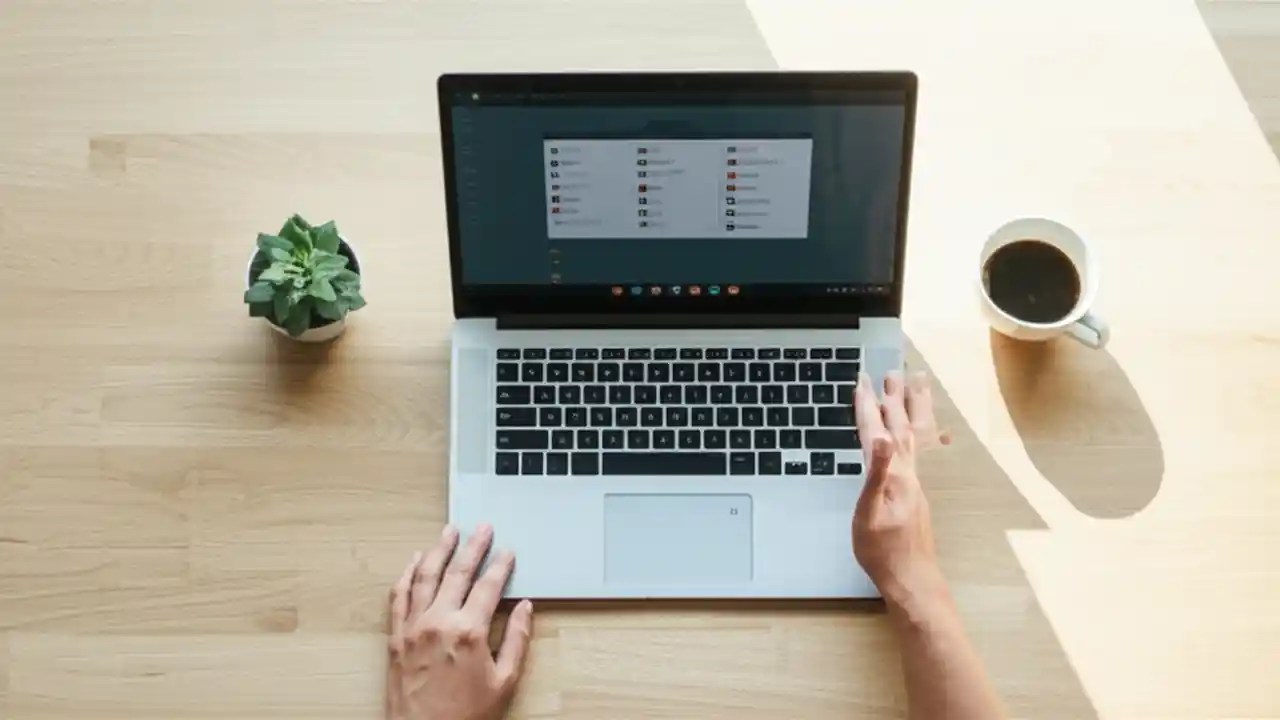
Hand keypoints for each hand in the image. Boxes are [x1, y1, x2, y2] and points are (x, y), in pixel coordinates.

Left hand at [387, 524, 532, 719]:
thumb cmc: (465, 716)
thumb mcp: (504, 682)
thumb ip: (516, 640)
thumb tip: (525, 609)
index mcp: (469, 631)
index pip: (489, 586)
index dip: (501, 566)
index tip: (508, 552)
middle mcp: (439, 622)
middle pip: (458, 572)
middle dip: (473, 547)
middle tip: (483, 528)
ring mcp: (413, 627)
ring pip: (426, 576)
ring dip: (439, 550)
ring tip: (449, 532)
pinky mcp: (396, 637)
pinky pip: (399, 597)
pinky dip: (407, 575)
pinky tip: (414, 561)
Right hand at [852, 370, 950, 606]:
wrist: (911, 577)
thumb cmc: (883, 550)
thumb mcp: (869, 514)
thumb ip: (876, 474)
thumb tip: (879, 439)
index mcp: (892, 473)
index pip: (876, 431)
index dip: (867, 406)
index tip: (862, 380)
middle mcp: (906, 472)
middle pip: (900, 426)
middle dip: (893, 397)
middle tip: (891, 371)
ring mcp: (914, 481)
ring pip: (914, 434)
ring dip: (913, 407)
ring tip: (916, 383)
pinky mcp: (916, 490)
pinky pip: (918, 447)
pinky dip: (918, 429)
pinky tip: (920, 428)